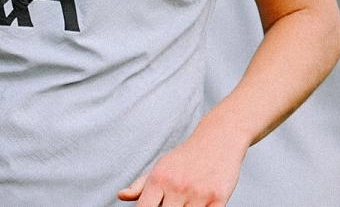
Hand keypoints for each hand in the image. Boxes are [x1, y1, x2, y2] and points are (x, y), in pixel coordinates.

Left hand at [117, 133, 243, 206]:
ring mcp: (198, 193)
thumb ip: (140, 185)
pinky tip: (200, 204)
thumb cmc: (185, 158)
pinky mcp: (218, 198)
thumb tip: (121, 196)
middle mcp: (177, 186)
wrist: (217, 140)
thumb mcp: (160, 166)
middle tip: (171, 202)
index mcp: (159, 179)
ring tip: (185, 201)